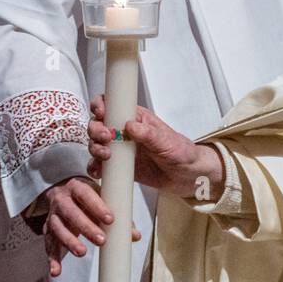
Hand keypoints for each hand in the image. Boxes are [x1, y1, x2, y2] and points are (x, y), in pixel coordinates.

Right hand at [41, 176, 140, 277]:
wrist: (62, 194)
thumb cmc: (88, 197)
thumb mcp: (102, 198)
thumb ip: (119, 215)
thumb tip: (135, 236)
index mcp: (77, 187)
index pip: (86, 195)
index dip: (98, 207)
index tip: (110, 220)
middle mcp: (62, 200)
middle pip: (72, 213)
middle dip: (86, 227)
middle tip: (102, 241)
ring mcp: (53, 216)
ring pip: (58, 229)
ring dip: (70, 242)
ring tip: (82, 253)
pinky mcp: (47, 231)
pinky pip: (49, 246)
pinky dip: (52, 260)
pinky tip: (56, 272)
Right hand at [87, 96, 222, 199]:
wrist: (187, 176)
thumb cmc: (181, 152)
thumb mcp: (167, 141)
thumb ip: (149, 134)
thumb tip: (130, 125)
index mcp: (137, 119)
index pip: (113, 105)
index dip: (101, 105)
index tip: (100, 112)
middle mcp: (125, 132)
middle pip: (99, 124)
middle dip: (96, 129)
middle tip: (105, 137)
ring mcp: (120, 149)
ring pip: (96, 144)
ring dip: (95, 148)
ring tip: (106, 155)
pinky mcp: (118, 167)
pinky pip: (99, 165)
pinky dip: (95, 167)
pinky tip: (99, 171)